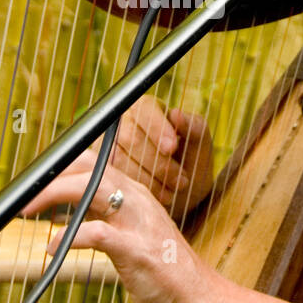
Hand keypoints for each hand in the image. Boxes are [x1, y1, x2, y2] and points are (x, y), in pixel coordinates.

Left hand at [22, 148, 223, 302]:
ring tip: (28, 211)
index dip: (61, 167)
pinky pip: (96, 233)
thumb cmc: (168, 276)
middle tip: (24, 198)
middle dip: (52, 176)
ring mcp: (139, 224)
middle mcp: (139, 201)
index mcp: (138, 195)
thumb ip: (109, 220)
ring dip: (54, 195)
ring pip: (91, 188)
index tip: (36, 183)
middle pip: (89, 167)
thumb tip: (71, 215)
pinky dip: (68, 238)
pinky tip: (52, 249)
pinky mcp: (137, 251)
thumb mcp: (136, 236)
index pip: (95, 162)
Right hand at [110, 96, 213, 219]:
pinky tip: (157, 195)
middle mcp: (121, 123)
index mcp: (146, 107)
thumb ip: (194, 128)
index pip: (144, 108)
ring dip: (150, 179)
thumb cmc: (190, 163)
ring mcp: (107, 146)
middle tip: (182, 180)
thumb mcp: (199, 146)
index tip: (172, 148)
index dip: (157, 127)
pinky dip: (137, 190)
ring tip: (172, 191)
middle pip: (130, 137)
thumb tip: (177, 114)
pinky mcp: (102, 169)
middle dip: (158, 162)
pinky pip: (113, 179)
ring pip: (121, 160)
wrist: (180, 194)